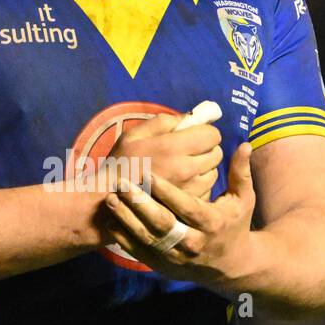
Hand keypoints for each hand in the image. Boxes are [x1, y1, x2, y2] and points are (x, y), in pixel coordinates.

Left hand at [101, 140, 256, 296]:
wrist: (230, 267)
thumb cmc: (235, 225)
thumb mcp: (243, 200)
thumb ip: (240, 172)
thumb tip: (244, 144)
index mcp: (212, 223)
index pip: (187, 206)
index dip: (167, 191)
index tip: (149, 173)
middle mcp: (193, 243)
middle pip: (163, 224)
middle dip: (140, 203)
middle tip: (121, 183)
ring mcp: (176, 257)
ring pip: (147, 238)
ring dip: (127, 219)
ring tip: (109, 199)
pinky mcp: (163, 266)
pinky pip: (139, 252)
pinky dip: (123, 237)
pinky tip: (110, 220)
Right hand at [105, 111, 222, 201]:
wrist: (108, 198)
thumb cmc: (120, 163)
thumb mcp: (135, 134)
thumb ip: (165, 122)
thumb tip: (190, 118)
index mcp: (174, 147)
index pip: (212, 135)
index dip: (205, 132)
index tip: (195, 134)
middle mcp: (187, 169)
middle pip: (216, 153)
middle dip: (206, 149)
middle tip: (190, 151)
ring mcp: (189, 190)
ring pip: (213, 173)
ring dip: (204, 169)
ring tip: (185, 169)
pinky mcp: (188, 206)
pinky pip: (205, 191)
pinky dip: (198, 186)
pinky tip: (182, 186)